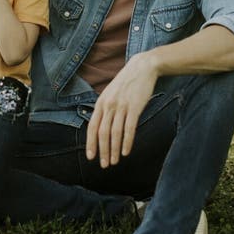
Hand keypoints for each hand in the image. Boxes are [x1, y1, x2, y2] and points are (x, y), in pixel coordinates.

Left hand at [85, 53, 157, 167]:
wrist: (142, 68)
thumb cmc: (126, 83)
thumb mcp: (110, 94)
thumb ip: (105, 109)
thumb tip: (101, 128)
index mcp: (101, 103)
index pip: (92, 127)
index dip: (91, 143)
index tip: (91, 157)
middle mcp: (109, 105)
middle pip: (103, 133)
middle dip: (102, 151)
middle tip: (104, 165)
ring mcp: (121, 106)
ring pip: (115, 133)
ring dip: (114, 150)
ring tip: (115, 161)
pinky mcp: (134, 107)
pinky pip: (129, 128)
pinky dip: (127, 142)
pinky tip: (126, 152)